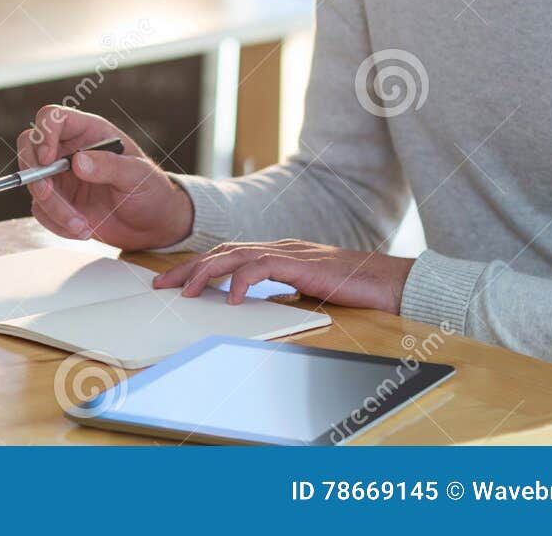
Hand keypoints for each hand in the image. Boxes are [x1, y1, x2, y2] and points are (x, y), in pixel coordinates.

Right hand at [15, 105, 193, 250]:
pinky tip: (82, 230)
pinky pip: (41, 210)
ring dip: (52, 208)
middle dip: (34, 172)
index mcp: (89, 132)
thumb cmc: (152, 191)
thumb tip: (78, 161)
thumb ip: (110, 166)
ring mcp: (61, 176)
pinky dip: (56, 224)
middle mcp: (70, 150)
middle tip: (47, 194)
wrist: (153, 226)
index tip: (47, 159)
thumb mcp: (139, 176)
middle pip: (29, 146)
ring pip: (33, 183)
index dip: (43, 133)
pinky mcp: (58, 201)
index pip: (53, 117)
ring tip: (83, 226)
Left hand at [154, 239, 413, 313]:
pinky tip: (233, 298)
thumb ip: (278, 291)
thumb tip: (251, 304)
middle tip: (162, 285)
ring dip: (207, 274)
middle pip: (221, 253)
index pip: (226, 256)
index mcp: (275, 253)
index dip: (197, 267)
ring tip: (187, 292)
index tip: (173, 283)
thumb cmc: (352, 288)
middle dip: (189, 268)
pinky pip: (263, 268)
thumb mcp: (304, 291)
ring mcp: (289, 253)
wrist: (389, 281)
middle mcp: (277, 247)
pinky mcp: (302, 264)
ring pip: (235, 257)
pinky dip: (244, 281)